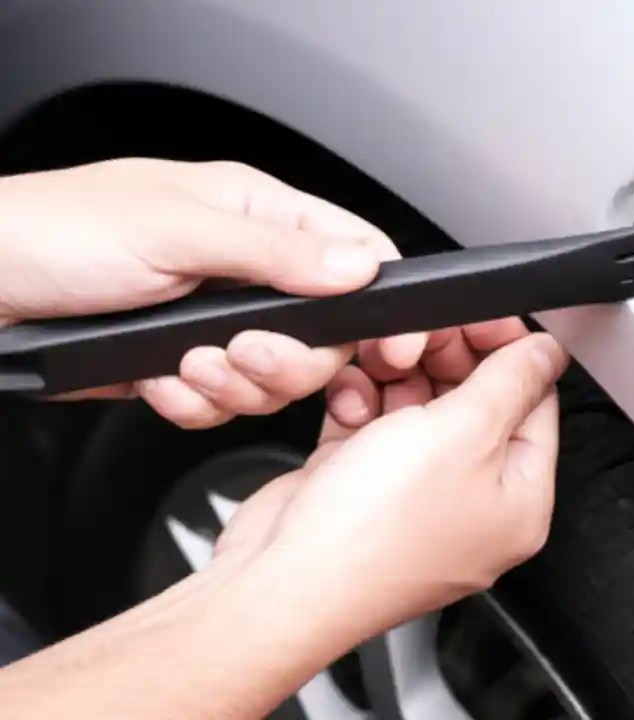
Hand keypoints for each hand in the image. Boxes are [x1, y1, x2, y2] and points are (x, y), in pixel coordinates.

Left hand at [0, 158, 424, 427]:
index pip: (355, 251)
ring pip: (276, 378)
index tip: (388, 347)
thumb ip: (275, 251)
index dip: (380, 300)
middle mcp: (245, 268)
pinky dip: (193, 403)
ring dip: (234, 385)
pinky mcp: (183, 365)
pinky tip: (160, 379)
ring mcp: (214, 320)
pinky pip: (223, 404)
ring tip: (188, 363)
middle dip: (287, 359)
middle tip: (243, 352)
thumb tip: (358, 265)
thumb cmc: (55, 233)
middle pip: (323, 334)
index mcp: (256, 212)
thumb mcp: (176, 230)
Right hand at [213, 319, 568, 635]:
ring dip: (397, 375)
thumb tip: (545, 353)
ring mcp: (412, 497)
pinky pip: (372, 425)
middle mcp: (470, 502)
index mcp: (519, 501)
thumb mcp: (464, 433)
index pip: (534, 404)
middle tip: (420, 332)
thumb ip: (509, 382)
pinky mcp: (359, 487)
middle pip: (475, 401)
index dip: (508, 352)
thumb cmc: (373, 531)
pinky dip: (360, 401)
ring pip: (419, 408)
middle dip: (444, 358)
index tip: (479, 317)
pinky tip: (350, 390)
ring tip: (378, 356)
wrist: (280, 580)